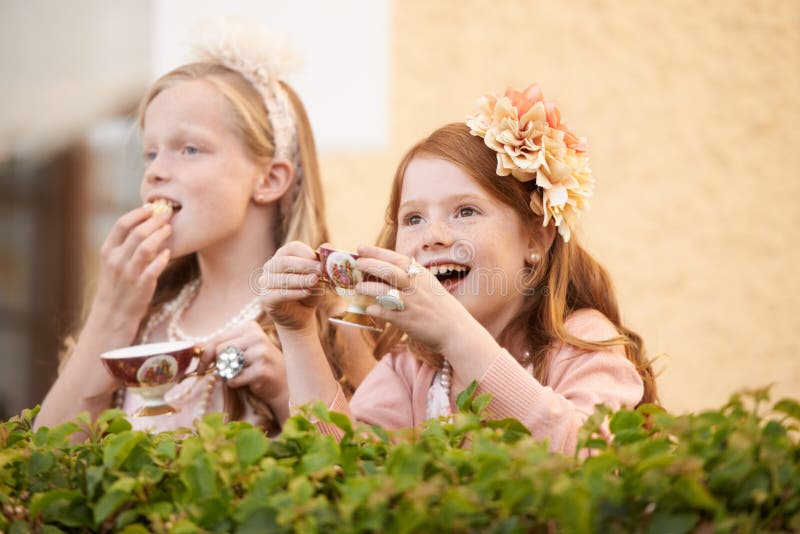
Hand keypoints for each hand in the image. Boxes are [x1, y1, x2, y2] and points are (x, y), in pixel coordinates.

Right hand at [92, 205, 171, 330]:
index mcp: (107, 251)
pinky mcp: (141, 287)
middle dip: (155, 220)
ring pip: (146, 247)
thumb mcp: (114, 262)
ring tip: (170, 229)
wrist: (112, 315)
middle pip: (137, 232)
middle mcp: (116, 260)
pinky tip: (169, 253)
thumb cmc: (117, 285)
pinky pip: (154, 268)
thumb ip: (125, 244)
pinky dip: (162, 259)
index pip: (122, 224)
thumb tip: (144, 222)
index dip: (139, 213)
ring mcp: (128, 274)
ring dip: (160, 236)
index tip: (152, 207)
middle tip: (168, 214)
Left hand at [197, 320, 286, 406]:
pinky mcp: (261, 370)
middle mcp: (256, 336)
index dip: (204, 355)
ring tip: (243, 375)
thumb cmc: (258, 365)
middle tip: (227, 372)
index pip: (217, 339)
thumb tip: (195, 350)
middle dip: (219, 365)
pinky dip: (236, 384)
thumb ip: (223, 346)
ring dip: (228, 375)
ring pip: (225, 365)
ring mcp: (260, 353)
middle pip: (219, 352)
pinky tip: (250, 382)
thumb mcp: (243, 349)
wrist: (284, 382)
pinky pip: (233, 380)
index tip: (200, 368)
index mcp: (250, 327)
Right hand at [258, 241, 323, 331]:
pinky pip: (279, 294)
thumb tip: (328, 245)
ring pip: (281, 278)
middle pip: (283, 261)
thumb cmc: (309, 291)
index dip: (305, 252)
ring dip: (300, 279)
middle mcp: (270, 267)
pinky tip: (307, 292)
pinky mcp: (266, 299)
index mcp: (283, 256)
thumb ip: (322, 262)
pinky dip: (294, 293)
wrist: (301, 316)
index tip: (319, 260)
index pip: (291, 248)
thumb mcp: (319, 277)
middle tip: (320, 270)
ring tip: (315, 281)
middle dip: (304, 265)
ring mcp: (266, 283)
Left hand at [354, 245, 478, 354]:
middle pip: (387, 270)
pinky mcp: (405, 320)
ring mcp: (409, 303)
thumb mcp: (430, 285)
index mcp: (421, 274)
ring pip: (382, 290)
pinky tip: (369, 308)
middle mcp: (415, 286)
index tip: (361, 248)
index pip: (395, 258)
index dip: (376, 252)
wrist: (456, 330)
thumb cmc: (442, 308)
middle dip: (369, 265)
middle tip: (357, 264)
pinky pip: (383, 312)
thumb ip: (412, 277)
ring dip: (367, 287)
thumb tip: (389, 271)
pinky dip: (374, 309)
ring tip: (358, 287)